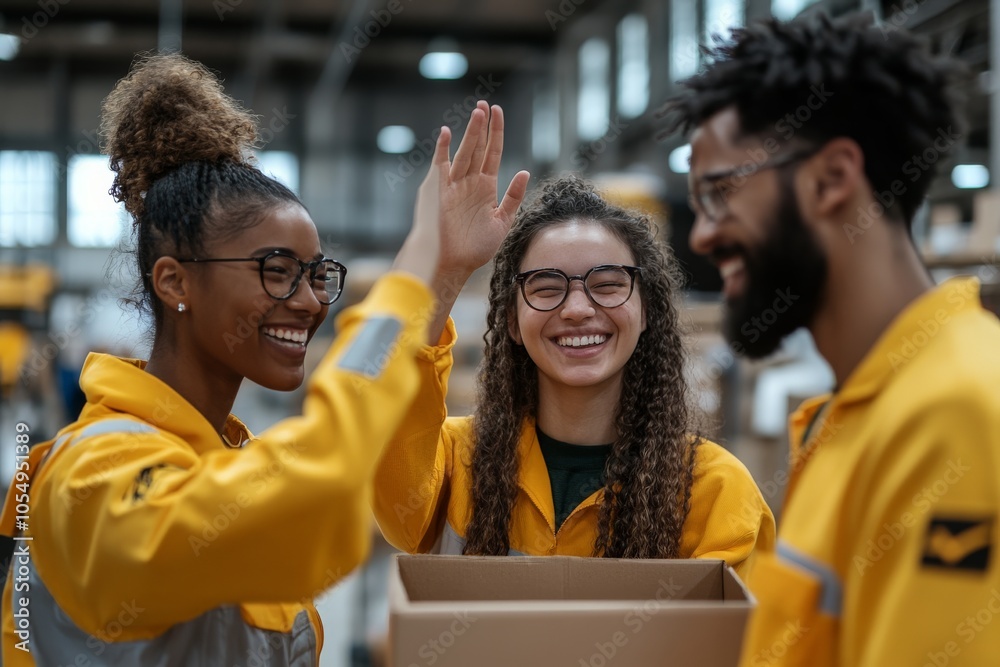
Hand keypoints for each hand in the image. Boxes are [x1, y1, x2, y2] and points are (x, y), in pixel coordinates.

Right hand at [435, 101, 529, 278]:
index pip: (493, 153)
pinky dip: (442, 149)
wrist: (452, 262)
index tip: (499, 113)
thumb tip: (524, 172)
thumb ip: (513, 198)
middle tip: (486, 104)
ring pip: (464, 152)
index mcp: (485, 187)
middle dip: (483, 126)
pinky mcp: (438, 191)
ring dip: (471, 133)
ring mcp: (453, 185)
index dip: (496, 133)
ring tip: (478, 112)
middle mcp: (469, 182)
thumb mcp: (502, 222)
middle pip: (478, 147)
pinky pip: (440, 165)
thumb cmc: (475, 248)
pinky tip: (445, 132)